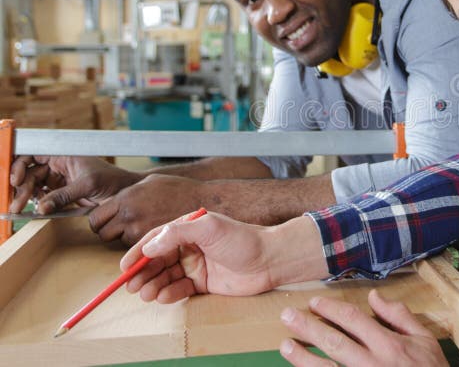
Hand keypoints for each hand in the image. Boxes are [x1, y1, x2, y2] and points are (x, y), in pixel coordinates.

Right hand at [8, 156, 142, 213]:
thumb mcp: (88, 185)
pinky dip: (35, 203)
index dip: (20, 164)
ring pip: (33, 186)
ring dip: (24, 196)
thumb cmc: (113, 181)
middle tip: (16, 204)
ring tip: (19, 209)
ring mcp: (59, 180)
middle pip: (30, 173)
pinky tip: (31, 209)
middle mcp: (58, 165)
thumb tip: (41, 206)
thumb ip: (64, 195)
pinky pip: (43, 197)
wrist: (126, 193)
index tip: (15, 179)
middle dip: (20, 187)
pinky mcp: (62, 194)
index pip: (33, 154)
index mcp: (63, 155)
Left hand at [88, 174, 203, 245]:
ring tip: (140, 231)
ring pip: (121, 244)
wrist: (208, 200)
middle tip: (119, 228)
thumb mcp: (151, 182)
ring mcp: (141, 233)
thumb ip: (129, 192)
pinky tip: (153, 238)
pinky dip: (144, 248)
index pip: (96, 218)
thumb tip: (110, 203)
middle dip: (111, 233)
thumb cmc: (181, 190)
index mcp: (126, 199)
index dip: (100, 221)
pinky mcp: (154, 247)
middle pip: (104, 235)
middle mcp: (131, 217)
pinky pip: (140, 251)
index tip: (105, 221)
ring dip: (127, 241)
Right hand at [122, 211, 274, 301]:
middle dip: (142, 273)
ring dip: (152, 285)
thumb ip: (177, 233)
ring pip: (166, 276)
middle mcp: (190, 246)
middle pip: (157, 260)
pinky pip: (179, 289)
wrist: (270, 260)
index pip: (156, 239)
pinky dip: (169, 294)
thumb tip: (150, 245)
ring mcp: (196, 265)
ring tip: (145, 293)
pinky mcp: (203, 284)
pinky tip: (163, 297)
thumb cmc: (242, 239)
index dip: (138, 252)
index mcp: (189, 228)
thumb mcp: (208, 227)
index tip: (123, 267)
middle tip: (130, 286)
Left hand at [279, 290, 448, 366]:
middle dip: (308, 327)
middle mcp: (373, 364)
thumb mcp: (425, 340)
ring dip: (303, 358)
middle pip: (333, 341)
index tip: (313, 302)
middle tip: (287, 315)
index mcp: (389, 345)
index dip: (330, 309)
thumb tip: (374, 296)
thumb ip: (399, 316)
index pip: (353, 319)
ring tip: (285, 346)